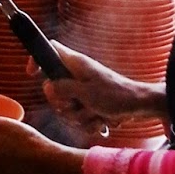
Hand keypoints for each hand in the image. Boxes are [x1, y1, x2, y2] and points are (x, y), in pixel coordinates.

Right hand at [37, 44, 165, 137]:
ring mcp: (84, 89)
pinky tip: (102, 123)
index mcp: (75, 64)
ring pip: (66, 106)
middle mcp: (77, 75)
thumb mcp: (86, 93)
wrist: (142, 107)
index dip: (37, 59)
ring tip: (96, 116)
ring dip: (79, 117)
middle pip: (54, 88)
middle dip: (64, 105)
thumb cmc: (116, 95)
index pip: (49, 51)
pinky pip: (79, 116)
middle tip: (77, 106)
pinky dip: (89, 122)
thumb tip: (47, 87)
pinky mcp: (91, 103)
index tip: (32, 74)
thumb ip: (63, 90)